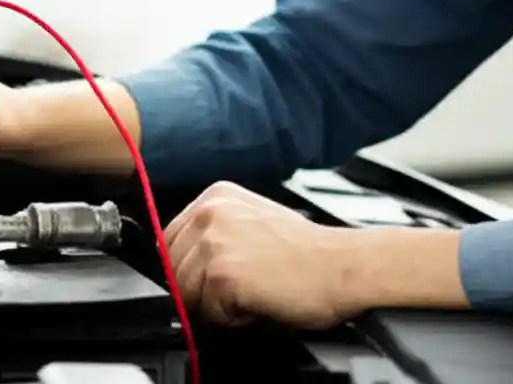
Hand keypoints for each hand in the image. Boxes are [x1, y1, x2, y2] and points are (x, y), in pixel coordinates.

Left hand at [165, 181, 359, 329]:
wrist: (343, 267)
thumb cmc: (308, 252)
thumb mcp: (252, 222)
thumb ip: (214, 233)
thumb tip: (180, 261)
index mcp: (215, 196)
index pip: (169, 242)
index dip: (189, 268)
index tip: (216, 277)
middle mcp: (209, 213)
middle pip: (172, 268)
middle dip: (201, 287)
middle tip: (243, 286)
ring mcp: (213, 242)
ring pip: (185, 292)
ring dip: (215, 303)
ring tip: (253, 290)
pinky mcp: (221, 273)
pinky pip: (206, 311)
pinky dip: (231, 317)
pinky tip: (259, 299)